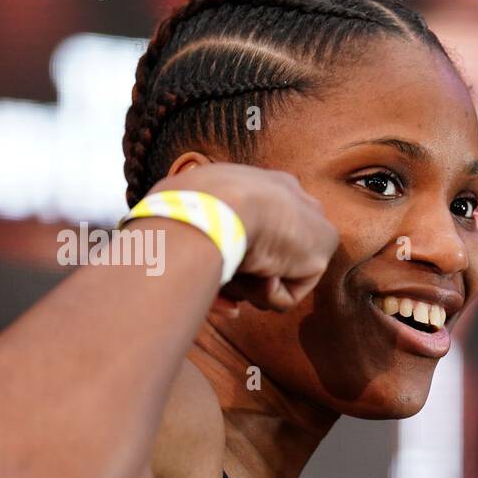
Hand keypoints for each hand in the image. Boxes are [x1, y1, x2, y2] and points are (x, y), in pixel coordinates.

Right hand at [149, 163, 338, 314]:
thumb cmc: (181, 206)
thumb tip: (154, 248)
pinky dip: (266, 294)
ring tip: (235, 266)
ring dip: (250, 283)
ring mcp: (309, 220)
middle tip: (225, 269)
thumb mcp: (173, 203)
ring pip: (275, 272)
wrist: (218, 208)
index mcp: (252, 182)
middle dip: (246, 269)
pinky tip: (258, 274)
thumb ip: (182, 222)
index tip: (214, 256)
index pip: (249, 223)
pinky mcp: (323, 249)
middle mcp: (286, 195)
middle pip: (266, 249)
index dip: (232, 248)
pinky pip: (288, 294)